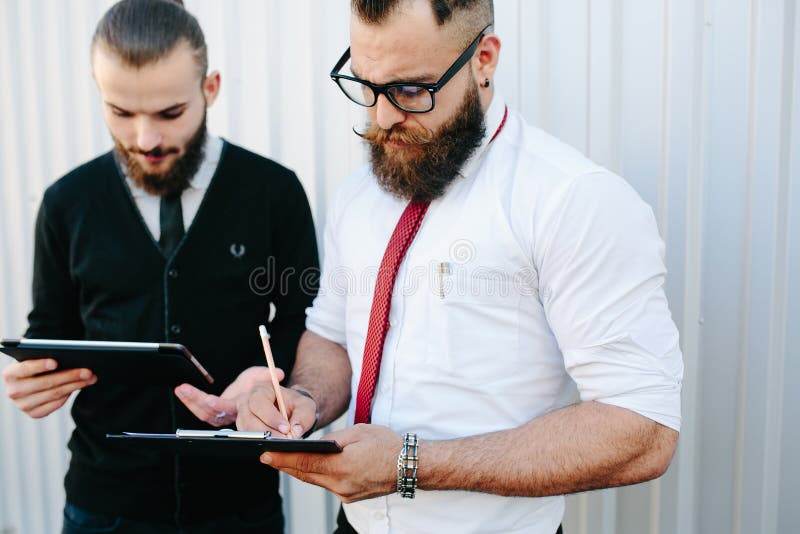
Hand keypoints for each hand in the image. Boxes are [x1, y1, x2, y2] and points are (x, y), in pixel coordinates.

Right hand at [2, 358, 96, 418]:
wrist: (29, 381)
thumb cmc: (36, 365)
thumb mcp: (35, 357)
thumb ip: (43, 353)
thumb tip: (66, 354)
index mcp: (10, 374)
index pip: (24, 368)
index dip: (39, 365)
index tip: (55, 362)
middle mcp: (13, 391)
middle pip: (45, 383)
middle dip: (69, 376)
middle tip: (87, 371)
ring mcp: (23, 405)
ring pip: (54, 394)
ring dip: (75, 385)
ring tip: (90, 377)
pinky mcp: (34, 414)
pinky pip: (55, 404)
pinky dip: (69, 395)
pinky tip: (81, 386)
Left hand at [174, 366, 285, 427]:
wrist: (264, 398)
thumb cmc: (266, 389)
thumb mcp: (267, 378)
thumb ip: (270, 375)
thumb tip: (277, 373)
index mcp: (243, 408)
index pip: (228, 409)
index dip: (218, 405)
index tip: (209, 399)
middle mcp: (231, 413)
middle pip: (210, 412)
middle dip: (196, 401)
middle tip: (186, 390)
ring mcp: (222, 413)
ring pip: (203, 411)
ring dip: (190, 400)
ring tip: (181, 388)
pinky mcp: (216, 409)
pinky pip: (200, 408)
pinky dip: (190, 399)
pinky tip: (181, 390)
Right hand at [236, 381, 317, 437]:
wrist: (291, 412)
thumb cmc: (295, 406)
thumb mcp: (305, 406)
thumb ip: (303, 416)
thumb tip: (295, 431)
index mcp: (262, 390)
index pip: (260, 402)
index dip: (271, 416)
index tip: (286, 428)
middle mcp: (248, 401)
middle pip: (249, 418)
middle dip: (266, 431)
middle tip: (283, 440)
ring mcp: (243, 416)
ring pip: (246, 430)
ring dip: (262, 439)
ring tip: (279, 445)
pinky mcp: (244, 429)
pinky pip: (246, 438)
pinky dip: (259, 444)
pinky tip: (271, 448)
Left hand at [260, 424, 400, 502]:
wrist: (409, 466)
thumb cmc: (387, 445)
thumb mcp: (358, 432)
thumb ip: (333, 439)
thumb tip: (315, 444)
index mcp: (342, 466)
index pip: (304, 462)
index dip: (282, 458)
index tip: (265, 454)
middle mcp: (341, 484)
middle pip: (305, 474)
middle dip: (284, 465)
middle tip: (266, 456)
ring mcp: (345, 493)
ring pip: (314, 481)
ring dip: (298, 470)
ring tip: (282, 460)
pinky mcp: (349, 497)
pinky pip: (326, 485)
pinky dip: (314, 475)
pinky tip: (308, 467)